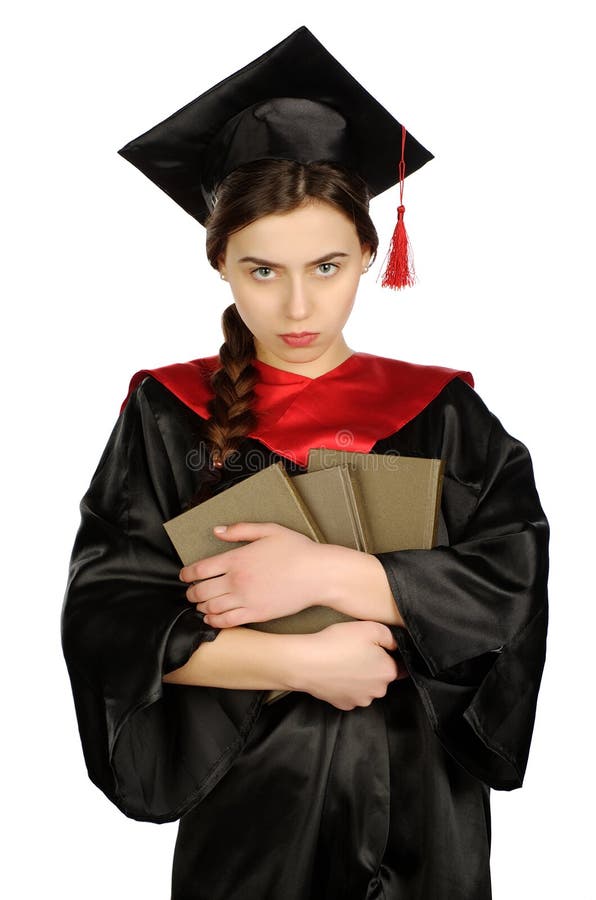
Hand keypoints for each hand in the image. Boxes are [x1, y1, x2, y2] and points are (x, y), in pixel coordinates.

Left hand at [179, 522, 326, 627]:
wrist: (318, 574)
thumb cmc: (297, 550)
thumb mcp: (269, 530)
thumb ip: (240, 530)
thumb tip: (216, 530)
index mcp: (237, 558)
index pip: (200, 569)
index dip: (187, 574)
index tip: (184, 576)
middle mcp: (237, 580)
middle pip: (201, 590)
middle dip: (191, 592)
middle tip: (191, 592)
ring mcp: (245, 599)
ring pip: (210, 607)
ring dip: (200, 607)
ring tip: (200, 605)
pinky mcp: (256, 614)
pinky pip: (227, 621)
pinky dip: (214, 621)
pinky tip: (211, 619)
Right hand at [290, 620, 408, 709]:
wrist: (307, 662)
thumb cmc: (339, 643)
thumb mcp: (371, 628)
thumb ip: (390, 637)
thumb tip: (395, 645)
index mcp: (388, 672)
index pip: (401, 666)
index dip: (391, 656)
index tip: (379, 648)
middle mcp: (378, 691)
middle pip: (382, 677)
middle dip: (374, 666)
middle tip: (358, 651)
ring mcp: (360, 700)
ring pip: (366, 687)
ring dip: (360, 678)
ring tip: (344, 661)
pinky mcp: (343, 704)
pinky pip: (350, 694)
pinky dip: (346, 685)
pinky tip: (336, 673)